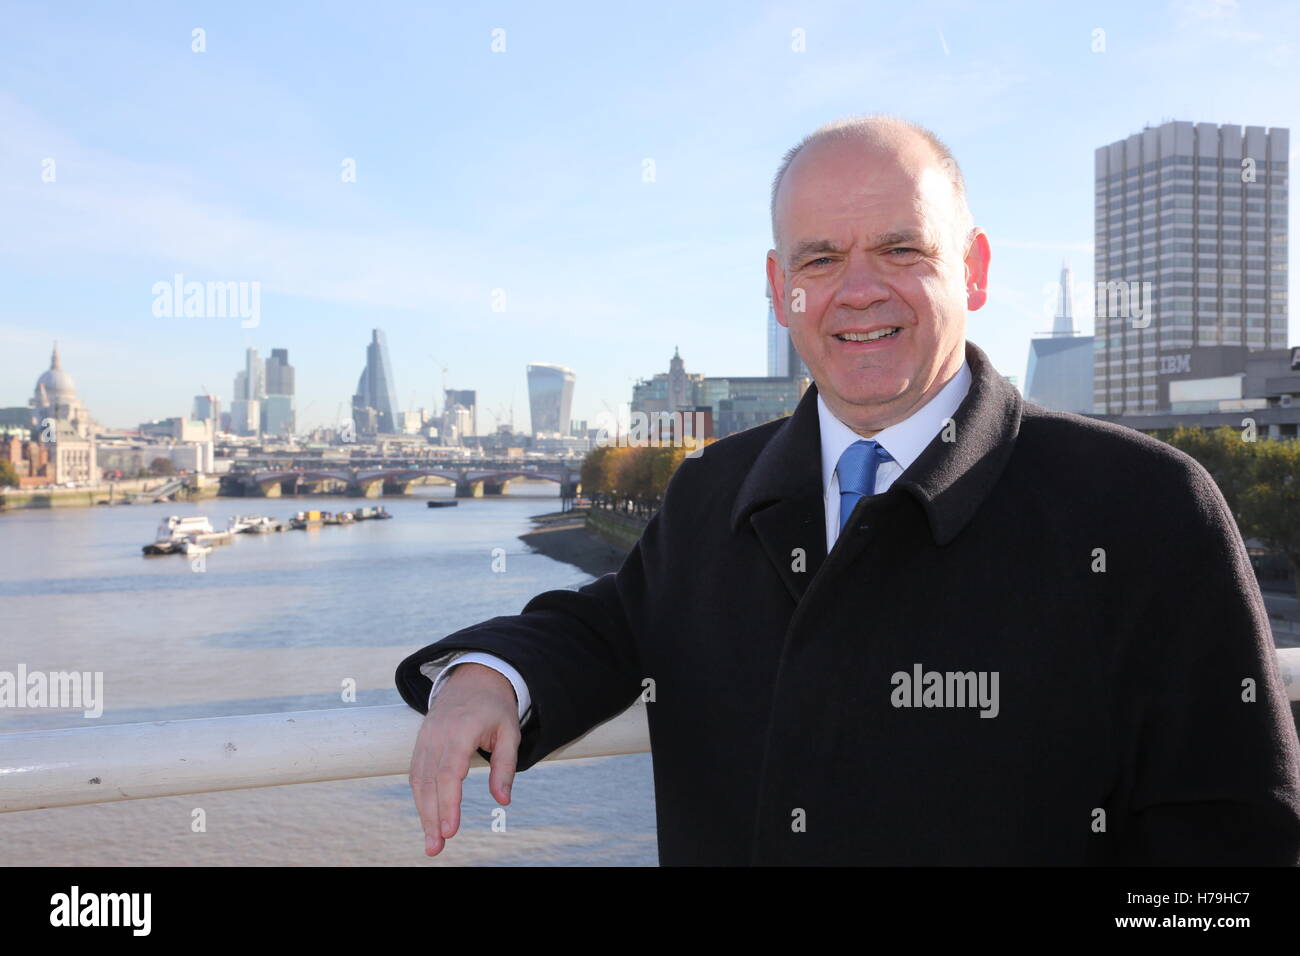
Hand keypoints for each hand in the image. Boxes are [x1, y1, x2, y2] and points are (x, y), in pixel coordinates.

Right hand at [409, 662, 520, 856]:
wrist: (473, 677)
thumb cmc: (495, 707)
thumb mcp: (510, 732)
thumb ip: (505, 766)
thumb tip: (503, 800)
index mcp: (460, 730)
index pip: (449, 773)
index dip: (447, 803)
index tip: (450, 830)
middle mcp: (437, 735)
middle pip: (429, 782)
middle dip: (431, 817)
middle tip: (436, 848)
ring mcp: (425, 738)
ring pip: (418, 780)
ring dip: (423, 813)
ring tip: (432, 842)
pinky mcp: (421, 742)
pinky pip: (416, 773)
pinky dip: (419, 797)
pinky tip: (427, 818)